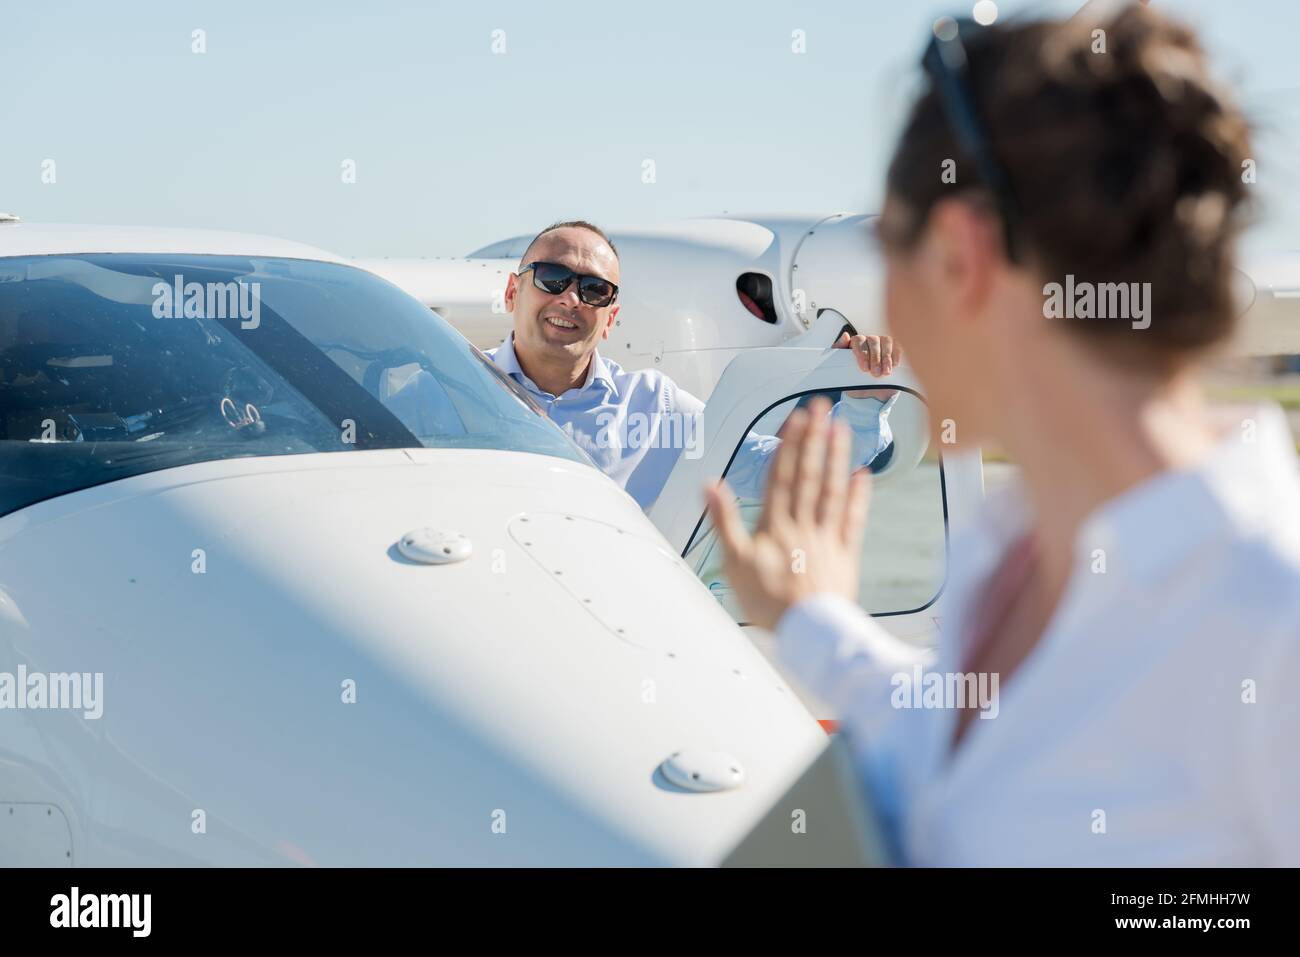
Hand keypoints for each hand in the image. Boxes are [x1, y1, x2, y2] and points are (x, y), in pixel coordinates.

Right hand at [704, 397, 872, 630]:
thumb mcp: (733, 562)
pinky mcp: (845, 553)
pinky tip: (863, 473)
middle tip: (821, 407)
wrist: (806, 632)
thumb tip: (710, 486)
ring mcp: (826, 537)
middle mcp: (802, 524)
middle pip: (807, 475)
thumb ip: (724, 521)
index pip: (781, 476)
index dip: (789, 444)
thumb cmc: (766, 601)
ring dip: (836, 457)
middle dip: (813, 439)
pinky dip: (859, 496)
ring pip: (831, 490)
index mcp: (774, 525)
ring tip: (841, 428)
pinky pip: (853, 519)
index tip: (797, 417)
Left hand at [833, 331, 900, 376]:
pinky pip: (898, 346)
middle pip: (873, 341)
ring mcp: (884, 344)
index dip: (862, 353)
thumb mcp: (842, 369)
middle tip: (875, 373)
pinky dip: (896, 355)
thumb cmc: (855, 380)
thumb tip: (845, 335)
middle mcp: (870, 341)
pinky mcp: (895, 349)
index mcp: (856, 343)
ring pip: (886, 342)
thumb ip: (838, 351)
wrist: (868, 393)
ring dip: (886, 358)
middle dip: (875, 358)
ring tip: (885, 372)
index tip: (864, 368)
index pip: (858, 340)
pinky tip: (894, 365)